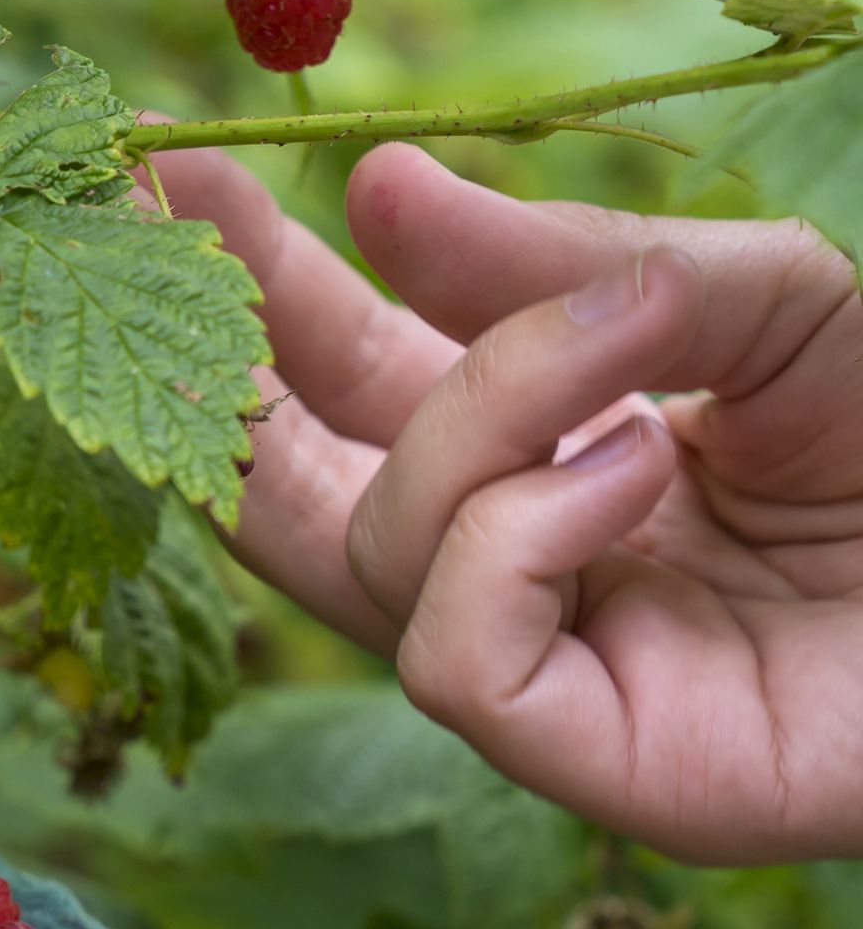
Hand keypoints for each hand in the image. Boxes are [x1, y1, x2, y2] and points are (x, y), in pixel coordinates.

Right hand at [158, 142, 862, 861]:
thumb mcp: (759, 294)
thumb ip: (566, 268)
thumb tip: (375, 191)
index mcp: (566, 455)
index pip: (367, 379)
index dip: (264, 286)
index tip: (169, 166)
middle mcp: (533, 568)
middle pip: (311, 484)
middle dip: (234, 356)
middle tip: (171, 213)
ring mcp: (554, 673)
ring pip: (375, 557)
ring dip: (475, 422)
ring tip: (634, 376)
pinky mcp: (590, 762)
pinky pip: (452, 651)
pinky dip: (520, 535)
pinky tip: (638, 467)